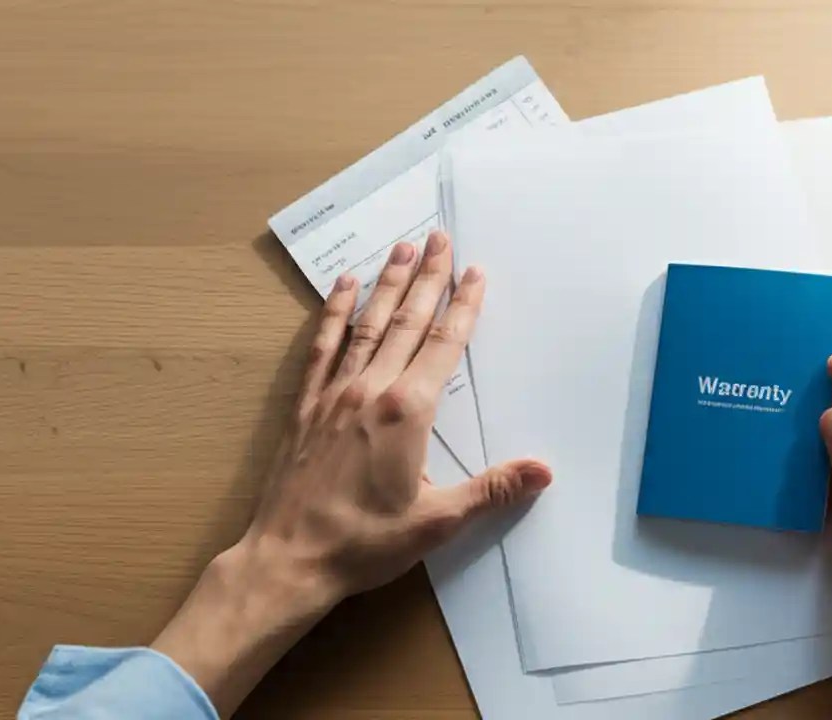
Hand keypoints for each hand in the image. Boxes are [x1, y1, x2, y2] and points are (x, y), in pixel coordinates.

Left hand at [152, 232, 551, 717]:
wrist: (289, 560)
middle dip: (428, 277)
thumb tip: (542, 470)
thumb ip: (491, 490)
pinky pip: (323, 347)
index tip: (476, 272)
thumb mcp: (437, 522)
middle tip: (440, 237)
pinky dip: (333, 312)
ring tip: (402, 248)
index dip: (463, 306)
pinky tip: (341, 287)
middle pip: (406, 320)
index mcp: (407, 412)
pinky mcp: (306, 407)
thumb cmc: (363, 543)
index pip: (443, 345)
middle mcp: (370, 390)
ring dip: (387, 283)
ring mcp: (334, 394)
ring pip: (366, 324)